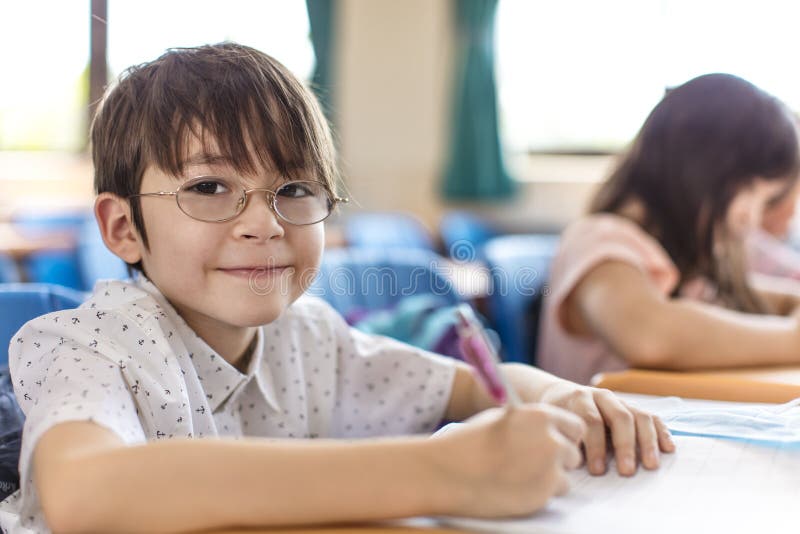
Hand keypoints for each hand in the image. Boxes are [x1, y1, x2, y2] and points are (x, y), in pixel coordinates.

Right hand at [434, 404, 585, 517]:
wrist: (451, 471)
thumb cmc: (471, 443)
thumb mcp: (503, 419)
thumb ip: (531, 423)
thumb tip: (549, 430)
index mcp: (541, 416)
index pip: (576, 427)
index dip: (564, 437)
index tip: (554, 444)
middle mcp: (551, 439)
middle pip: (573, 453)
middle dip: (558, 461)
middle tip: (533, 464)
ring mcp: (550, 468)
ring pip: (566, 476)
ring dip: (550, 479)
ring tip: (520, 476)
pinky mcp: (544, 492)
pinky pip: (553, 494)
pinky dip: (539, 494)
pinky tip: (516, 487)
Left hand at [538, 382, 674, 475]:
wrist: (562, 396)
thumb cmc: (558, 418)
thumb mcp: (556, 425)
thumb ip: (566, 440)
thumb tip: (573, 464)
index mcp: (579, 399)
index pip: (591, 420)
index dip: (595, 446)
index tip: (597, 471)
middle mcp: (602, 396)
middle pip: (620, 417)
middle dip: (625, 446)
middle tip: (627, 472)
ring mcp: (620, 400)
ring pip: (640, 416)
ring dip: (647, 442)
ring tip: (651, 465)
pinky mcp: (633, 407)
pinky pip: (652, 417)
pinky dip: (661, 432)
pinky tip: (669, 449)